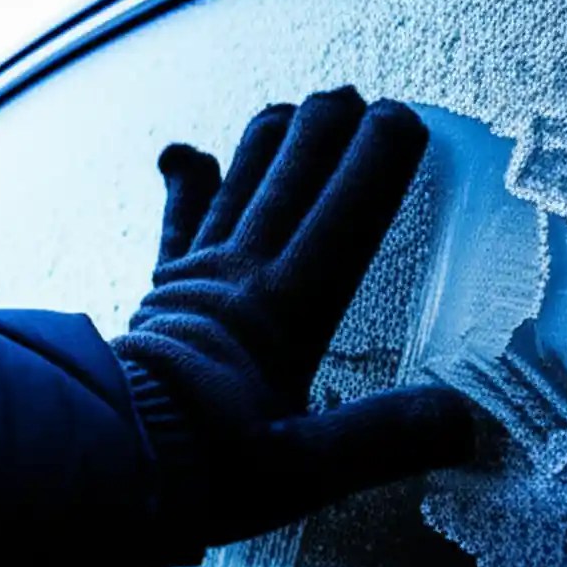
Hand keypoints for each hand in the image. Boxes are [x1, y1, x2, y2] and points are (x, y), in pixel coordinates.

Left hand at [112, 86, 476, 566]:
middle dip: (326, 136)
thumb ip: (384, 438)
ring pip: (239, 188)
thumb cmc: (203, 468)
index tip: (405, 120)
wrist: (102, 464)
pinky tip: (187, 154)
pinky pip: (179, 224)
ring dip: (268, 145)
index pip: (345, 217)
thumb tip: (465, 422)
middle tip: (353, 98)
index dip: (376, 163)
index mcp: (286, 311)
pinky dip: (188, 186)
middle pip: (292, 185)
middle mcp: (243, 278)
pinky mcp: (161, 293)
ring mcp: (197, 278)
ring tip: (291, 109)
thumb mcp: (307, 469)